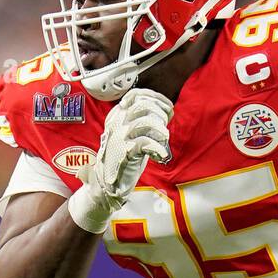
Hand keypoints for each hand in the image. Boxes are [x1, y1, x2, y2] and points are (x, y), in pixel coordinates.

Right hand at [69, 88, 172, 232]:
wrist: (109, 182)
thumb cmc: (124, 157)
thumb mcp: (132, 133)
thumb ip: (144, 120)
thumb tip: (167, 109)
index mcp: (117, 116)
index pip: (136, 95)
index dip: (155, 98)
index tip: (168, 108)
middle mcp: (116, 123)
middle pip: (142, 105)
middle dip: (160, 114)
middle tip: (164, 128)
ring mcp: (119, 137)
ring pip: (145, 122)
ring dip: (160, 130)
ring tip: (164, 139)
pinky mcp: (125, 153)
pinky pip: (144, 143)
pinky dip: (158, 149)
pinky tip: (161, 155)